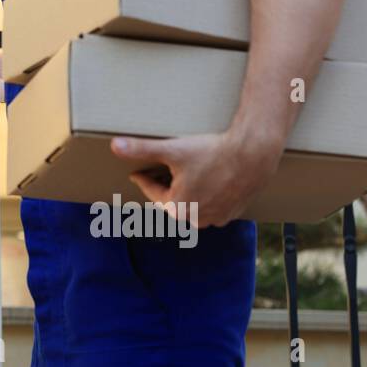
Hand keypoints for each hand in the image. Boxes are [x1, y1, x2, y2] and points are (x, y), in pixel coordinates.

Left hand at [109, 129, 283, 227]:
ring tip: (183, 177)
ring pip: (192, 206)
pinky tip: (207, 182)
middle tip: (159, 173)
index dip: (143, 178)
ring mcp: (216, 219)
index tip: (136, 172)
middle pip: (172, 200)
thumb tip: (114, 146)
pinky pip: (211, 207)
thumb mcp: (173, 149)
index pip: (152, 191)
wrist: (253, 155)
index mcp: (177, 208)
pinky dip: (205, 197)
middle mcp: (195, 220)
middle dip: (165, 187)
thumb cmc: (211, 152)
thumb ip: (141, 149)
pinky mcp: (232, 214)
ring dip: (185, 194)